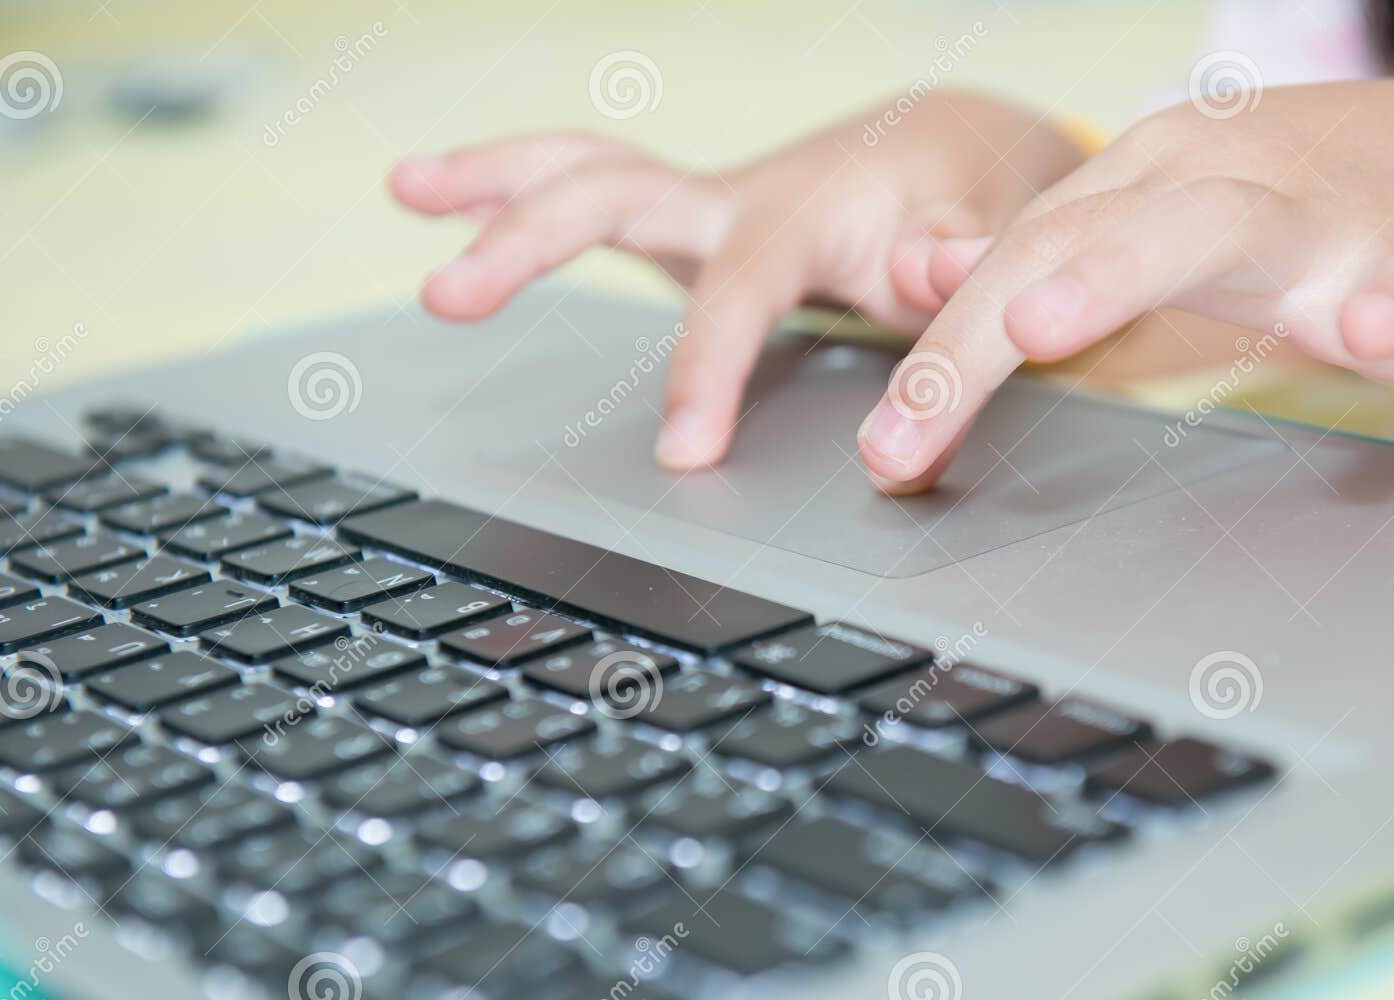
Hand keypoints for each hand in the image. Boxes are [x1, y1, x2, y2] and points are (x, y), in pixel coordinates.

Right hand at [389, 91, 1083, 467]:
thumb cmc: (971, 206)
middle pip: (614, 194)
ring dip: (492, 181)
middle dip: (527, 241)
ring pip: (585, 173)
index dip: (706, 367)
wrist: (956, 152)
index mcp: (808, 209)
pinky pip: (594, 196)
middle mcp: (738, 196)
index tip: (682, 453)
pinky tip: (449, 202)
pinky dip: (520, 194)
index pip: (740, 289)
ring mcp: (704, 207)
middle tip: (446, 295)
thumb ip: (959, 265)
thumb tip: (926, 272)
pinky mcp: (688, 225)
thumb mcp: (989, 242)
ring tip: (405, 186)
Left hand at [859, 80, 1393, 490]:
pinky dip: (1384, 306)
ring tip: (1042, 324)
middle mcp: (1208, 181)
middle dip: (974, 335)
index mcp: (1138, 185)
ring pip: (1212, 226)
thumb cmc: (1296, 216)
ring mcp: (1317, 213)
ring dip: (1119, 272)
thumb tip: (930, 297)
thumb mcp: (1155, 230)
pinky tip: (1363, 333)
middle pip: (1069, 241)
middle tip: (907, 425)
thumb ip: (1053, 270)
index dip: (937, 358)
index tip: (884, 451)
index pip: (1010, 262)